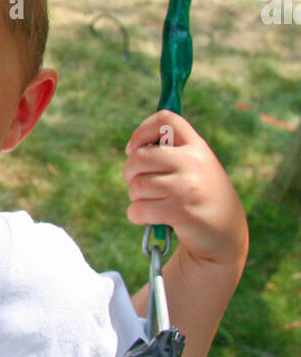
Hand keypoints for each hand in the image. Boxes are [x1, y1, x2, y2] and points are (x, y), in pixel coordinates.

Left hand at [123, 111, 247, 269]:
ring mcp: (187, 187)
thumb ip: (172, 153)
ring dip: (135, 197)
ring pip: (137, 185)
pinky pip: (138, 209)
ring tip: (150, 202)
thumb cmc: (201, 198)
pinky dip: (136, 215)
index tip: (134, 149)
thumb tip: (133, 149)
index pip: (166, 120)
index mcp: (197, 146)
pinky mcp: (180, 212)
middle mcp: (193, 162)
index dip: (142, 131)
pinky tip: (148, 218)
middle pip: (140, 157)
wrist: (225, 235)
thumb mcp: (196, 167)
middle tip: (136, 182)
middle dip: (130, 172)